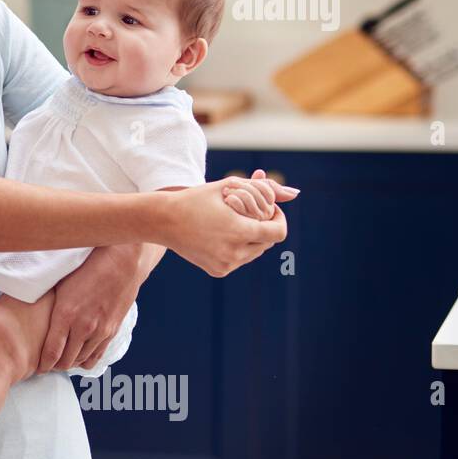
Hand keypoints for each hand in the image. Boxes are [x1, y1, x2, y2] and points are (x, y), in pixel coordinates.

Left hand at [38, 244, 147, 372]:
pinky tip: (80, 358)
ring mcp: (100, 331)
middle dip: (55, 365)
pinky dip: (87, 360)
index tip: (36, 367)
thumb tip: (33, 313)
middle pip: (66, 360)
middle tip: (47, 365)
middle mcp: (83, 327)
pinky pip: (97, 355)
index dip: (43, 363)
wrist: (122, 263)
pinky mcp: (112, 331)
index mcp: (66, 314)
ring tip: (62, 361)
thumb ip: (51, 303)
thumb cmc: (89, 267)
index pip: (51, 351)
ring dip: (71, 363)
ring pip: (81, 360)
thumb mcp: (62, 284)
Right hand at [161, 172, 297, 276]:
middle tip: (250, 213)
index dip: (278, 218)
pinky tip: (223, 234)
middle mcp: (234, 252)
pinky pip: (240, 259)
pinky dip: (238, 248)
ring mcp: (226, 264)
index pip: (278, 232)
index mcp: (239, 231)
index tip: (269, 209)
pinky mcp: (218, 271)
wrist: (162, 220)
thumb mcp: (230, 187)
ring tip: (235, 223)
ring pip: (256, 252)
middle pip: (268, 242)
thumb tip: (294, 193)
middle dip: (264, 227)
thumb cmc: (196, 198)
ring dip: (253, 238)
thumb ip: (264, 189)